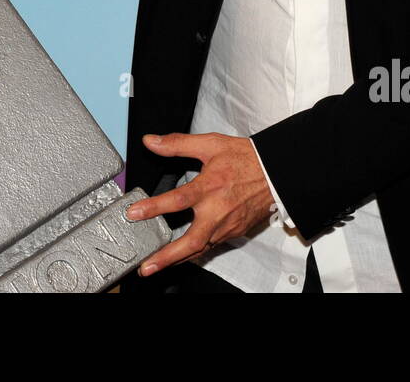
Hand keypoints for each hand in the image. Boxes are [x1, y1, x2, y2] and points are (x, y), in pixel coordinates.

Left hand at [125, 132, 273, 276]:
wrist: (276, 172)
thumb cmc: (245, 158)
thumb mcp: (210, 144)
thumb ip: (177, 144)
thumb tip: (151, 141)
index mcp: (210, 186)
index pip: (178, 200)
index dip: (153, 207)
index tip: (133, 213)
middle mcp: (218, 210)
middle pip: (191, 241)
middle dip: (167, 256)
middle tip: (147, 266)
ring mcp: (227, 225)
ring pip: (200, 248)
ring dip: (177, 259)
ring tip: (157, 266)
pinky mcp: (234, 232)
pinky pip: (211, 245)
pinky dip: (195, 252)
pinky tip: (182, 254)